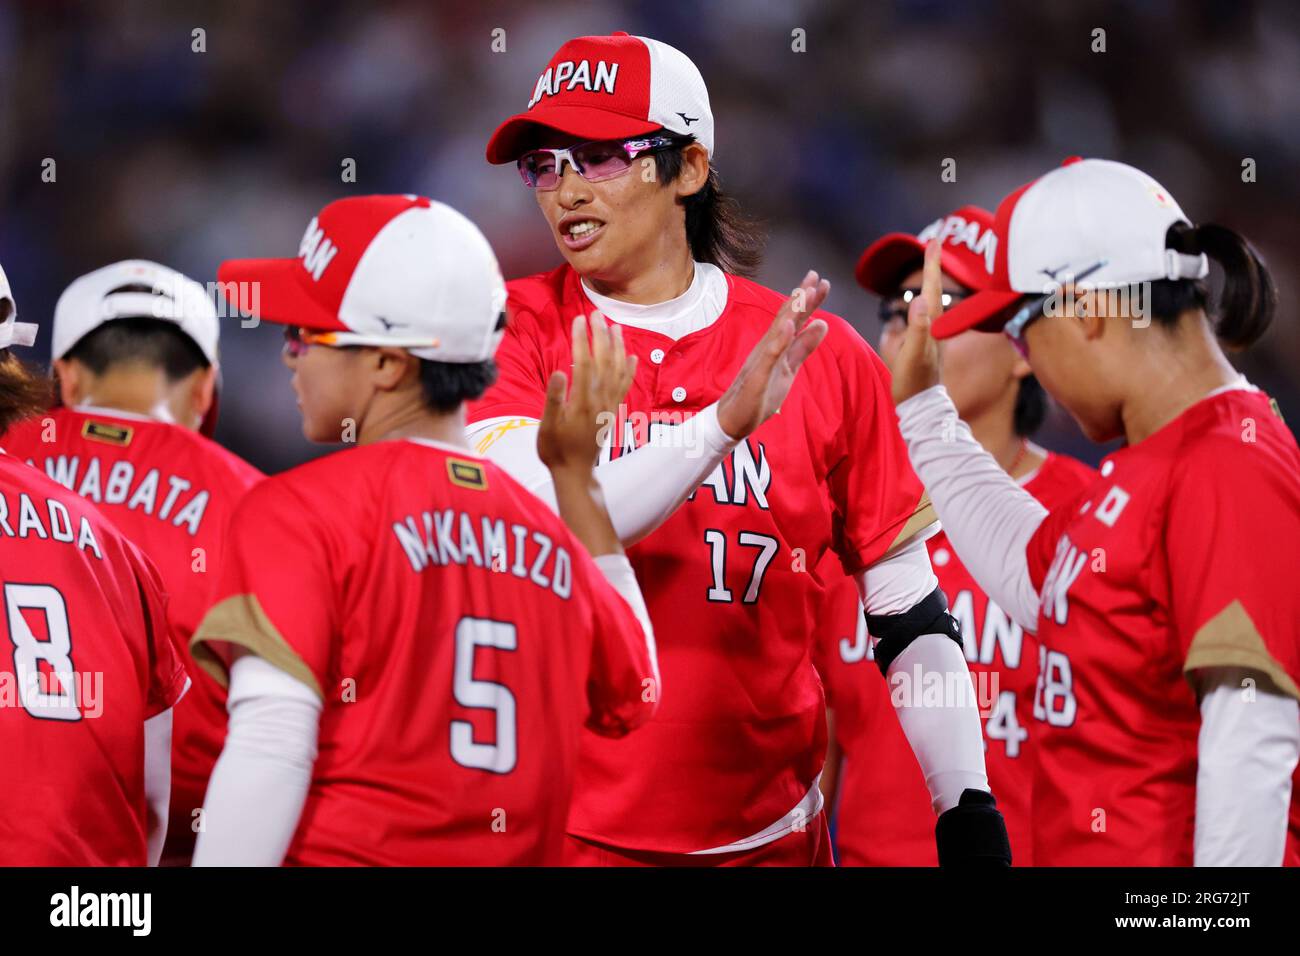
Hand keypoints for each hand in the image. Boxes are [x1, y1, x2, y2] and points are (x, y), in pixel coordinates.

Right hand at [538, 311, 636, 476]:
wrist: (574, 472)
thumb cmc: (555, 449)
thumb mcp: (547, 426)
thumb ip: (554, 399)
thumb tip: (560, 372)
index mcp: (582, 403)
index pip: (584, 364)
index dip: (582, 340)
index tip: (578, 319)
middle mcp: (600, 401)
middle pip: (603, 362)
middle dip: (600, 336)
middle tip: (595, 314)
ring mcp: (609, 406)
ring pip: (617, 371)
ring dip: (617, 347)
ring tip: (615, 327)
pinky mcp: (612, 411)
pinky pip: (624, 386)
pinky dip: (629, 370)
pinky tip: (631, 356)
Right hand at [716, 269, 829, 437]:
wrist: (732, 419)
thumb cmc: (759, 395)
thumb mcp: (789, 369)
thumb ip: (803, 347)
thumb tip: (822, 323)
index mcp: (776, 346)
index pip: (793, 319)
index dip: (807, 302)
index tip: (821, 282)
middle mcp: (767, 348)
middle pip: (785, 319)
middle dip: (800, 298)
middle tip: (814, 276)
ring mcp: (761, 361)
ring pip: (777, 332)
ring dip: (791, 312)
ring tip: (804, 293)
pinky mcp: (756, 377)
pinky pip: (769, 357)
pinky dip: (778, 341)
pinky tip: (788, 327)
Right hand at [890, 237, 943, 404]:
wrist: (919, 405)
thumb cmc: (913, 381)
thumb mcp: (913, 354)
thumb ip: (918, 328)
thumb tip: (919, 299)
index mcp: (931, 324)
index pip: (931, 288)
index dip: (932, 264)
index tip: (933, 241)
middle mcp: (934, 326)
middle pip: (934, 289)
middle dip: (933, 266)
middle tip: (933, 244)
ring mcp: (932, 335)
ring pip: (932, 300)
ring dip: (931, 281)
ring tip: (930, 265)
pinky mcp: (927, 343)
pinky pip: (927, 312)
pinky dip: (925, 298)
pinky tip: (924, 299)